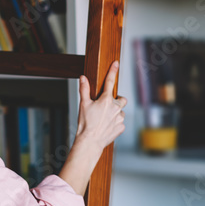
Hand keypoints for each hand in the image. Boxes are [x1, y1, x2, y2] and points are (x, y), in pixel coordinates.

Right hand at [58, 60, 126, 196]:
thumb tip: (83, 78)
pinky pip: (120, 122)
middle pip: (121, 99)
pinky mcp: (121, 127)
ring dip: (115, 112)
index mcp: (105, 100)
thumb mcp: (83, 104)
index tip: (116, 63)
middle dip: (116, 100)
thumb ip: (84, 90)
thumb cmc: (85, 124)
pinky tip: (106, 126)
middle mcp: (115, 108)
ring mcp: (119, 118)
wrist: (90, 142)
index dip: (113, 71)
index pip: (109, 82)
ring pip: (120, 111)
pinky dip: (115, 122)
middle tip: (106, 105)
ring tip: (104, 119)